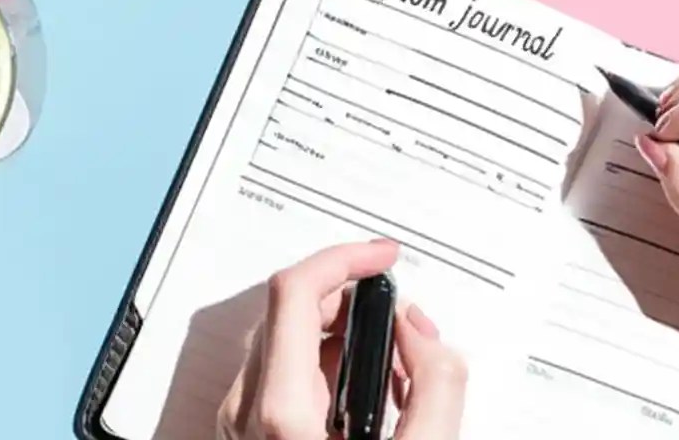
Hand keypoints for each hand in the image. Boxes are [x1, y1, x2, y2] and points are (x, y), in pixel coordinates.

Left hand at [217, 240, 467, 439]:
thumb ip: (435, 384)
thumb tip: (419, 334)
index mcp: (280, 410)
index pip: (295, 290)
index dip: (345, 259)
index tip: (381, 257)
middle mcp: (247, 410)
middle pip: (292, 310)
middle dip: (354, 301)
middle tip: (404, 327)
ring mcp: (242, 423)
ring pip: (288, 340)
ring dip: (345, 337)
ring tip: (397, 375)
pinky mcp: (248, 434)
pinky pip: (284, 375)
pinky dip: (329, 368)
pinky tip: (369, 399)